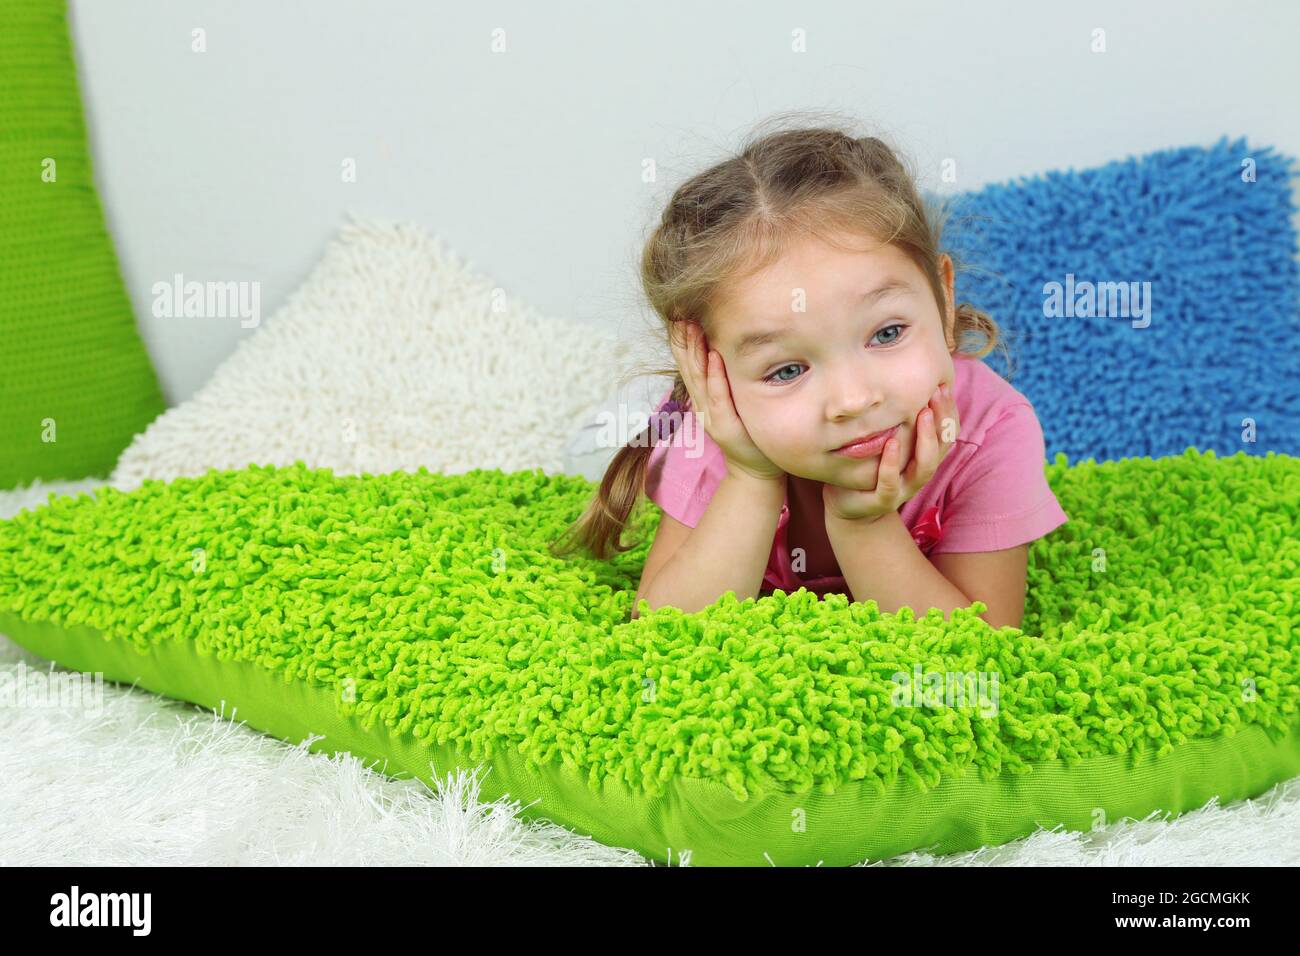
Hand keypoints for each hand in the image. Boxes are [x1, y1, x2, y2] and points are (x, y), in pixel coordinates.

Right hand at [668, 321, 785, 481]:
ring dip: (694, 352)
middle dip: (683, 339)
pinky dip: (715, 377)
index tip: (677, 313)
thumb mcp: (730, 401)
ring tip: (692, 327)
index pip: (686, 363)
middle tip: (679, 312)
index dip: (680, 339)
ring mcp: (711, 415)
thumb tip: (720, 349)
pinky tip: (713, 358)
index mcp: (702, 396)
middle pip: (687, 366)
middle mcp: (702, 403)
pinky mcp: (725, 426)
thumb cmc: (747, 431)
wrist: (754, 469)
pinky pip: (719, 396)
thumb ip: (722, 379)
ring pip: (699, 378)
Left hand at [822, 381, 959, 522]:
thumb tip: (901, 378)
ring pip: (924, 466)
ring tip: (921, 414)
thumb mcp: (885, 438)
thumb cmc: (868, 465)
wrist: (848, 506)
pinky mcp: (883, 501)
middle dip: (942, 418)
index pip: (946, 432)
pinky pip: (891, 484)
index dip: (948, 411)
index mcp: (924, 457)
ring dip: (925, 439)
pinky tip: (891, 444)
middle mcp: (919, 472)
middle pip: (942, 446)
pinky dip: (891, 464)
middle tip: (936, 393)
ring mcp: (904, 489)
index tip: (943, 385)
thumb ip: (896, 418)